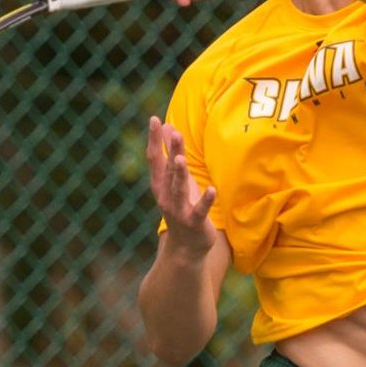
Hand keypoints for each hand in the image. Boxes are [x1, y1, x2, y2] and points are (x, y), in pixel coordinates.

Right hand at [146, 116, 217, 252]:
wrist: (185, 247)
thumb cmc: (182, 206)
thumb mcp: (175, 179)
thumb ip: (170, 153)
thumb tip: (166, 126)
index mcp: (160, 184)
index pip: (155, 158)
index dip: (154, 139)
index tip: (154, 119)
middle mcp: (165, 196)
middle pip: (167, 170)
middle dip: (171, 151)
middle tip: (174, 131)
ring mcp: (179, 210)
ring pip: (178, 189)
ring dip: (179, 174)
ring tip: (180, 159)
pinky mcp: (195, 222)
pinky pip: (200, 210)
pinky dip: (205, 200)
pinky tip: (211, 190)